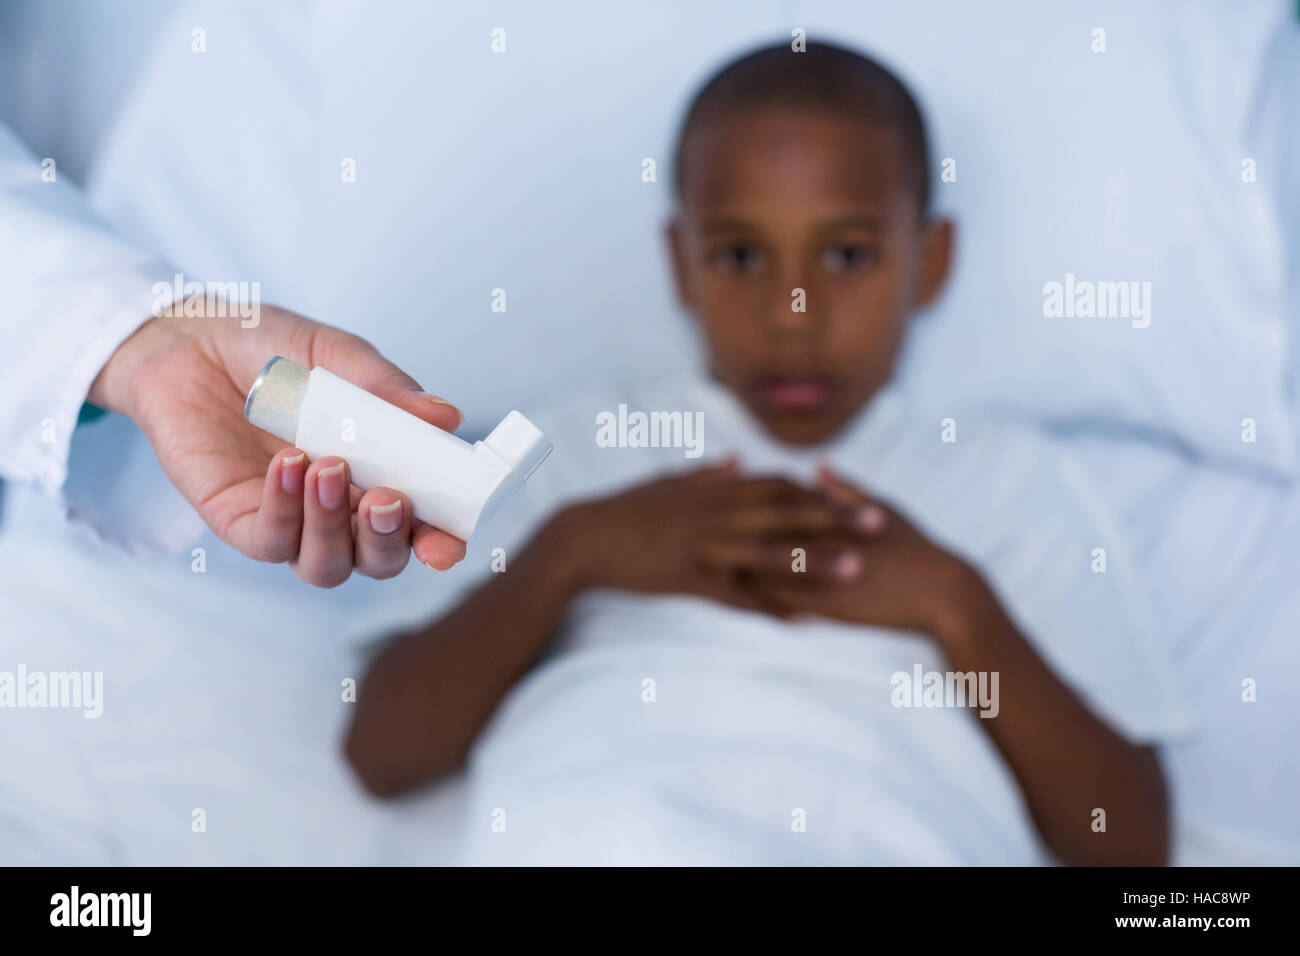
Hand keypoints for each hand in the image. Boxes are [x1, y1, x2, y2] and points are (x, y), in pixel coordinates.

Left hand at [88, 299, 466, 585]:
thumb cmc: (273, 349)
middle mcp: (338, 510)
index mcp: (378, 476)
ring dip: (334, 527)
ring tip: (329, 466)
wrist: (192, 337)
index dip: (440, 543)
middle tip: (388, 498)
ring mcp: (288, 519)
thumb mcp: (338, 357)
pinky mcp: (237, 518)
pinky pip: (268, 538)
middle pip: (377, 561)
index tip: (451, 542)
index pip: (420, 528)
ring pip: (324, 565)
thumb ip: (387, 390)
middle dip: (389, 541)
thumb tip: (447, 417)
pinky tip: (288, 463)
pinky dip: (285, 507)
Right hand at [557, 460, 845, 614]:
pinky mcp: (689, 578)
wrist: (583, 539)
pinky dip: (770, 609)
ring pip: (770, 554)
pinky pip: (737, 597)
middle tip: (881, 525)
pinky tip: (800, 622)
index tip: (856, 496)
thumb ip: (706, 473)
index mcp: (714, 489)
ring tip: (857, 571)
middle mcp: (716, 514)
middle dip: (836, 519)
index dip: (819, 491)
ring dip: (816, 563)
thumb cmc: (624, 509)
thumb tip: (737, 462)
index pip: (777, 485)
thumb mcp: (667, 482)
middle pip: (787, 514)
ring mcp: (704, 546)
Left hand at [695, 464, 978, 636]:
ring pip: (757, 564)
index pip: (773, 498)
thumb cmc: (914, 548)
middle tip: (690, 521)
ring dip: (727, 562)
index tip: (715, 489)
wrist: (942, 594)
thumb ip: (846, 489)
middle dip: (723, 527)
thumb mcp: (881, 510)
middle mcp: (816, 538)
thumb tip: (818, 468)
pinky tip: (725, 597)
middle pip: (757, 528)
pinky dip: (749, 597)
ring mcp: (816, 572)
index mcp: (828, 512)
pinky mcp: (822, 606)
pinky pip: (775, 601)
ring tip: (696, 558)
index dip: (741, 494)